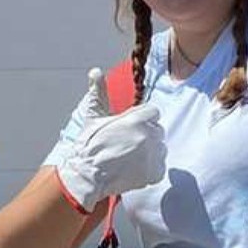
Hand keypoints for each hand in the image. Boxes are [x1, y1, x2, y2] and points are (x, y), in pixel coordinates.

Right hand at [54, 69, 166, 211]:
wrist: (86, 175)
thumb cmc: (89, 146)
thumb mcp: (94, 116)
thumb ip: (99, 93)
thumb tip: (95, 71)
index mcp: (137, 119)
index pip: (154, 113)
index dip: (142, 120)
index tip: (130, 129)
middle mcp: (148, 135)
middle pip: (158, 131)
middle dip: (146, 136)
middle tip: (127, 145)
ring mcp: (153, 155)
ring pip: (160, 149)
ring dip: (149, 153)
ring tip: (129, 158)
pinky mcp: (154, 173)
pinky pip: (160, 167)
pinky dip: (150, 170)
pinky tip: (134, 169)